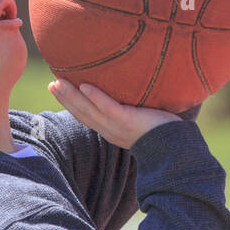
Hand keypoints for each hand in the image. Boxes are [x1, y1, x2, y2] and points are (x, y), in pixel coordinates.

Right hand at [49, 78, 178, 149]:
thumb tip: (133, 90)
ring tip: (58, 81)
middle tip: (51, 84)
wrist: (177, 147)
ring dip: (72, 96)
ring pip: (89, 110)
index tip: (58, 91)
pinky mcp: (128, 121)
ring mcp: (117, 127)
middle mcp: (110, 131)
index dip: (71, 105)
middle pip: (82, 113)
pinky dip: (96, 98)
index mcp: (111, 131)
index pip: (86, 117)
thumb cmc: (164, 133)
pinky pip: (109, 108)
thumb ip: (133, 109)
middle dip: (65, 99)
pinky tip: (85, 86)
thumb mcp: (141, 121)